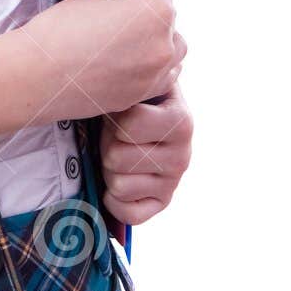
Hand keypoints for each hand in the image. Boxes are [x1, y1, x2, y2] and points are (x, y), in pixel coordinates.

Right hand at [22, 0, 185, 120]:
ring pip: (173, 52)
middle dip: (153, 11)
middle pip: (169, 20)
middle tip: (131, 5)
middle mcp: (163, 44)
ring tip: (136, 35)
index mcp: (154, 12)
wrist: (37, 78)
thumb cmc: (59, 34)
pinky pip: (162, 78)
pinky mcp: (141, 96)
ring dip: (160, 40)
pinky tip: (135, 61)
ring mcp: (155, 74)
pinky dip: (155, 67)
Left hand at [97, 74, 193, 225]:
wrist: (142, 115)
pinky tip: (119, 181)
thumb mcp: (134, 86)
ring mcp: (174, 181)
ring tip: (120, 153)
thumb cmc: (130, 100)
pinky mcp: (163, 203)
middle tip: (115, 135)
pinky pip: (129, 214)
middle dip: (107, 145)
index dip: (113, 119)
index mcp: (180, 120)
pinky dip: (114, 201)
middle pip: (117, 158)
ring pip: (118, 185)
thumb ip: (129, 82)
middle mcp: (184, 154)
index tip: (119, 110)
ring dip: (109, 170)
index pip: (129, 126)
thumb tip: (113, 76)